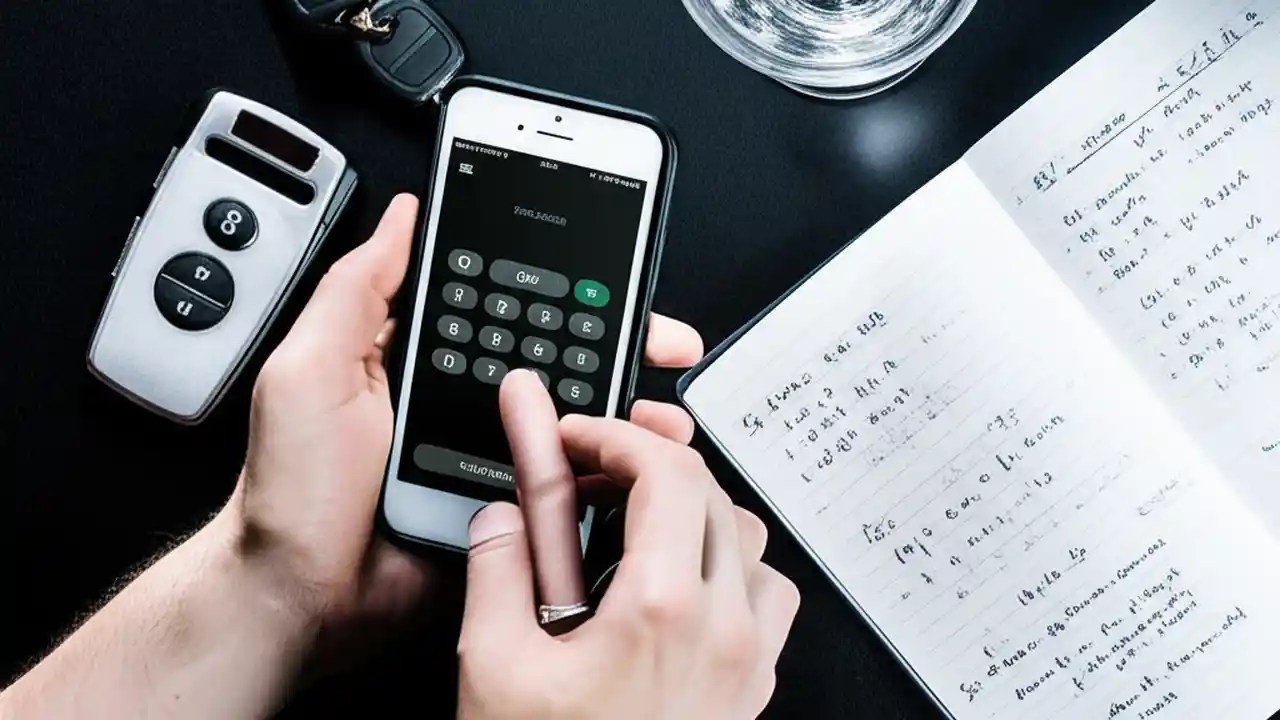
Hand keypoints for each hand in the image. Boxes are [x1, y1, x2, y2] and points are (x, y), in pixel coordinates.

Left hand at [228, 194, 706, 669]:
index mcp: (422, 357)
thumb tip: (403, 218)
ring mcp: (492, 454)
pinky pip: (569, 482)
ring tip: (659, 404)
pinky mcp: (510, 508)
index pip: (502, 304)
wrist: (305, 599)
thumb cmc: (292, 491)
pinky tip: (640, 461)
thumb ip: (357, 290)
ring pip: (574, 419)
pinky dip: (611, 470)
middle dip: (616, 341)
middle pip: (554, 356)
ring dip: (624, 407)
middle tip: (659, 338)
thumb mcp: (308, 369)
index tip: (607, 270)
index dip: (556, 284)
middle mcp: (465, 400)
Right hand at [457, 373, 800, 719]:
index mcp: (659, 608)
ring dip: (694, 508)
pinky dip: (732, 565)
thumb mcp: (495, 668)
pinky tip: (684, 580)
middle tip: (597, 458)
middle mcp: (721, 625)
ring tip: (636, 515)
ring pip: (749, 537)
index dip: (615, 436)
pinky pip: (769, 594)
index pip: (664, 470)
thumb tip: (506, 510)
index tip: (575, 436)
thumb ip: (499, 568)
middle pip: (709, 490)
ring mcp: (748, 658)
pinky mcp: (753, 686)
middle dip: (649, 459)